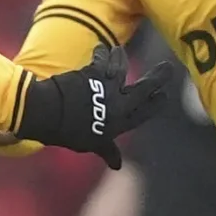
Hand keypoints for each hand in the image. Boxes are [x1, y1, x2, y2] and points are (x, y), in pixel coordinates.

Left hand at [14, 46, 170, 167]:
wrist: (47, 114)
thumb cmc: (66, 131)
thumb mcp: (90, 144)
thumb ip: (107, 150)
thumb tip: (118, 165)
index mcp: (118, 124)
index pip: (144, 114)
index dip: (155, 104)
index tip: (165, 96)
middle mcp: (117, 106)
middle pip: (143, 89)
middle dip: (158, 78)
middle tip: (168, 68)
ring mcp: (107, 89)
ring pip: (122, 69)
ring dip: (121, 58)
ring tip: (119, 51)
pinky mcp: (94, 74)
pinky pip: (103, 60)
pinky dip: (102, 54)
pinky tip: (102, 49)